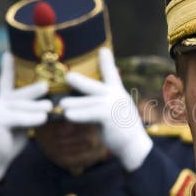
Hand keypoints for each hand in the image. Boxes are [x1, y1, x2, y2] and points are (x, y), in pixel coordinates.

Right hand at [0, 53, 51, 180]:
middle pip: (19, 94)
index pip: (5, 81)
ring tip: (50, 107)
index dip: (7, 67)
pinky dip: (32, 118)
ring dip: (38, 107)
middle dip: (34, 90)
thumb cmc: (9, 141)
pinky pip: (20, 117)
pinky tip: (43, 119)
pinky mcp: (0, 121)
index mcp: (4, 102)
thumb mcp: (22, 124)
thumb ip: (30, 113)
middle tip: (47, 86)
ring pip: (23, 106)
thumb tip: (48, 107)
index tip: (8, 53)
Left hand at [61, 47, 152, 171]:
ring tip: (61, 105)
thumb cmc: (122, 131)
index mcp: (118, 94)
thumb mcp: (114, 113)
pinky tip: (68, 116)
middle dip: (80, 82)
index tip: (103, 49)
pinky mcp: (109, 116)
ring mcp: (114, 106)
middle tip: (67, 76)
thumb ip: (102, 104)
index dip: (107, 62)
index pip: (111, 75)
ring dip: (74, 104)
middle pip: (95, 87)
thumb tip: (84, 102)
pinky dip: (79, 115)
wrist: (134, 146)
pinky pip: (90, 114)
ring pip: (89, 103)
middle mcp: (117, 97)